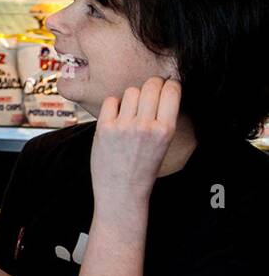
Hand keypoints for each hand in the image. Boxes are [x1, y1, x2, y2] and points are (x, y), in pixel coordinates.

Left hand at [91, 76, 181, 217]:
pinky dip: (114, 105)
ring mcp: (124, 126)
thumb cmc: (143, 167)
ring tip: (132, 111)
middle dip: (152, 84)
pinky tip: (116, 117)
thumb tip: (161, 89)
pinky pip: (112, 100)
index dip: (169, 84)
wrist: (122, 191)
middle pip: (151, 86)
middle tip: (150, 91)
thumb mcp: (162, 144)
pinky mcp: (104, 128)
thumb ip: (161, 119)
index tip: (167, 84)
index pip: (171, 91)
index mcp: (165, 130)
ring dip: (132, 96)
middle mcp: (146, 126)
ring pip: (131, 91)